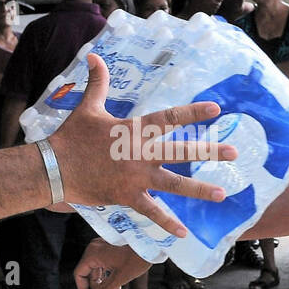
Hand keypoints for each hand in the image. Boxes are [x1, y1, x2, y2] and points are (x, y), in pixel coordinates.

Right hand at [46, 52, 236, 238]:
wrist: (54, 168)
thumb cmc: (72, 136)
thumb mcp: (87, 107)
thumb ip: (97, 82)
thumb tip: (94, 55)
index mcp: (133, 129)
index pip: (169, 118)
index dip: (193, 112)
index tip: (216, 109)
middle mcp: (140, 153)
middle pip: (180, 151)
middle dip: (209, 151)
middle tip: (234, 152)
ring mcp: (136, 177)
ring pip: (174, 184)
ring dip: (199, 189)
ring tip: (222, 194)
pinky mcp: (127, 197)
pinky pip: (152, 212)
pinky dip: (167, 223)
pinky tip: (184, 233)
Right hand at [74, 238, 150, 288]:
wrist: (153, 241)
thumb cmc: (137, 257)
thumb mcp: (119, 278)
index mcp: (93, 253)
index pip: (80, 274)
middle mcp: (95, 249)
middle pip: (91, 275)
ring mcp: (104, 248)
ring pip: (99, 272)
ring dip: (105, 287)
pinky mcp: (112, 249)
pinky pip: (106, 266)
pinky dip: (110, 278)